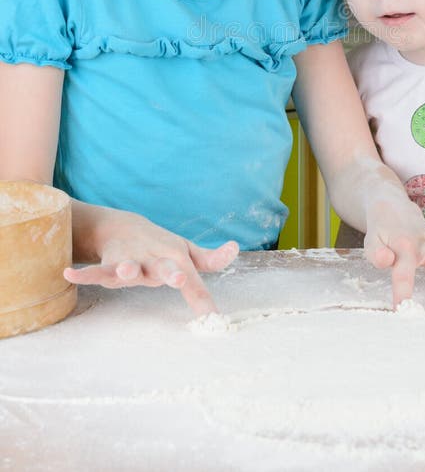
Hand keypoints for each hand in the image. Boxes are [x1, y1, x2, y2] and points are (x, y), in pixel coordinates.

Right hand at [64, 210, 238, 314]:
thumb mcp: (186, 251)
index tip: (213, 317)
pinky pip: (96, 271)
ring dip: (126, 269)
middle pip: (163, 268)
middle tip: (178, 279)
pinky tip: (70, 274)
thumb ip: (210, 259)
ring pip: (128, 268)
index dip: (202, 298)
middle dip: (170, 274)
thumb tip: (235, 249)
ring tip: (126, 271)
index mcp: (175, 259)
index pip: (192, 280)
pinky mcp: (108, 265)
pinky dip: (84, 274)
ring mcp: (130, 261)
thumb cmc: (160, 246)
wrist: (124, 227)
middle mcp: (153, 260)